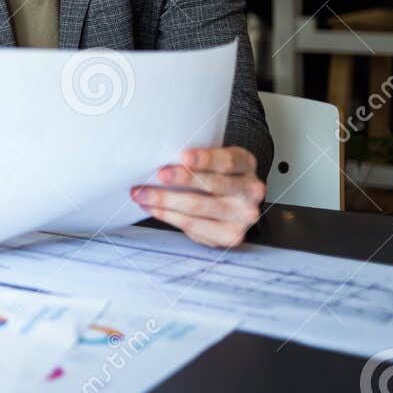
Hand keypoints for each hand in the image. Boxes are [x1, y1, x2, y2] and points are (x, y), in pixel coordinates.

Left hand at [131, 146, 264, 248]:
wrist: (234, 204)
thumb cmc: (216, 176)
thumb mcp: (213, 161)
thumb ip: (195, 160)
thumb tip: (156, 157)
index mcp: (246, 164)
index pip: (228, 160)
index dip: (206, 159)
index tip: (183, 156)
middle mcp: (251, 190)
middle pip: (213, 184)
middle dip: (181, 179)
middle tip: (157, 174)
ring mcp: (244, 216)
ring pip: (198, 207)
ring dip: (164, 200)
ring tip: (141, 193)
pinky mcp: (231, 235)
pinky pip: (193, 225)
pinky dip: (168, 215)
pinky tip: (152, 208)